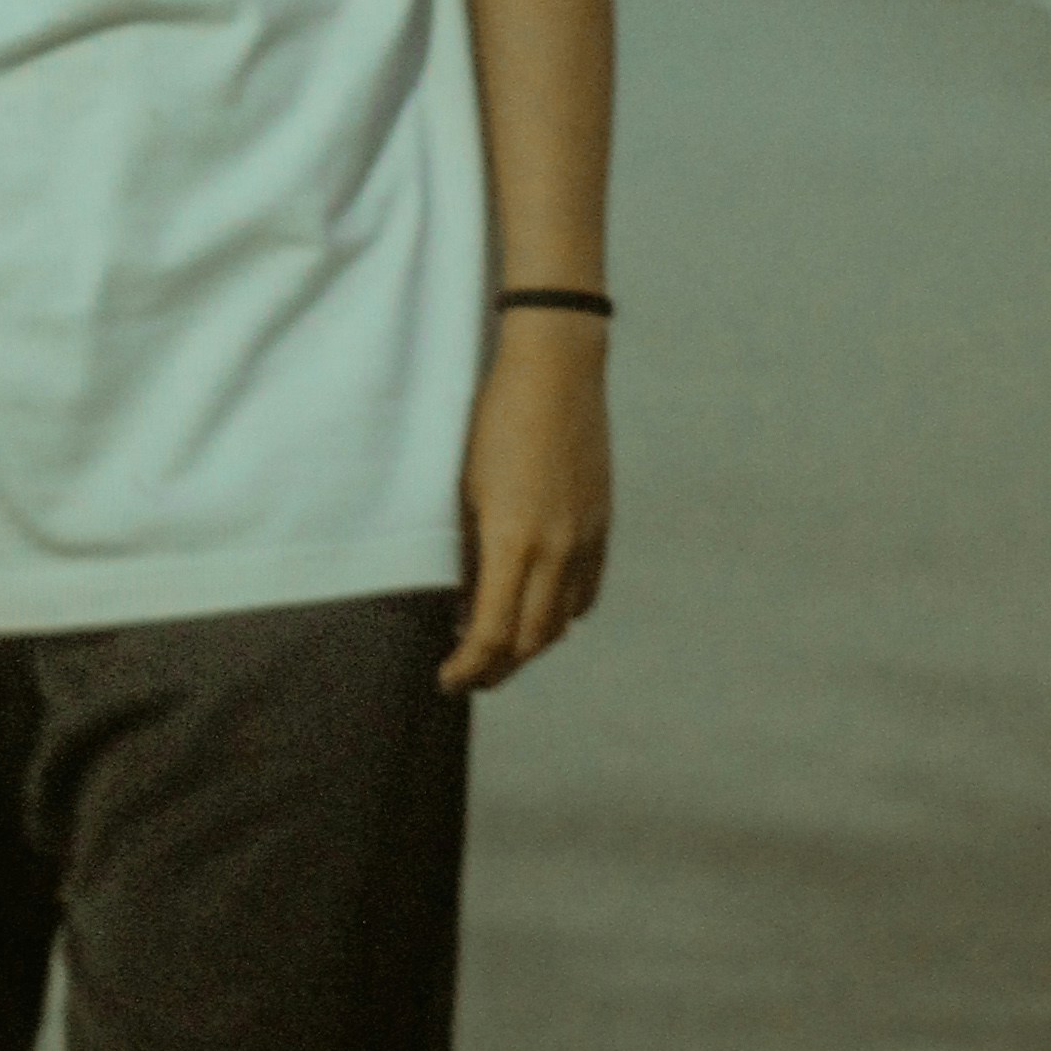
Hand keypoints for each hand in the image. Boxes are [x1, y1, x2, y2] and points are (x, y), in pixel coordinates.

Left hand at [442, 319, 611, 690]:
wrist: (556, 371)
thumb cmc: (493, 422)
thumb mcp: (464, 490)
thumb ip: (470, 552)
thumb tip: (466, 601)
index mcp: (514, 541)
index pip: (494, 634)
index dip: (469, 667)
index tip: (448, 679)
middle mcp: (558, 549)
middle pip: (531, 640)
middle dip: (498, 667)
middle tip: (468, 675)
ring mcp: (587, 538)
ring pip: (562, 620)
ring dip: (529, 643)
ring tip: (498, 645)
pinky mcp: (602, 524)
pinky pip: (586, 591)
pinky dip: (561, 612)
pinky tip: (538, 608)